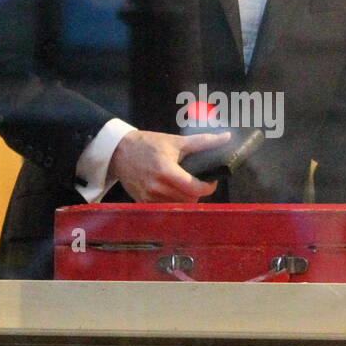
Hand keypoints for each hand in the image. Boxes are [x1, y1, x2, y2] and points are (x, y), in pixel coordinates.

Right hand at [107, 129, 231, 202]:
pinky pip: (165, 208)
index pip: (194, 188)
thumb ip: (202, 142)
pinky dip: (173, 202)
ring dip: (186, 198)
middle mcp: (156, 187)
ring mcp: (148, 197)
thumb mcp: (175, 141)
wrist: (119, 152)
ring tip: (186, 186)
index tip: (210, 180)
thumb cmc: (147, 144)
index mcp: (166, 171)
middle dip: (198, 192)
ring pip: (178, 206)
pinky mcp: (143, 202)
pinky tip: (173, 192)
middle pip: (189, 200)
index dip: (208, 187)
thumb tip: (225, 138)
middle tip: (199, 182)